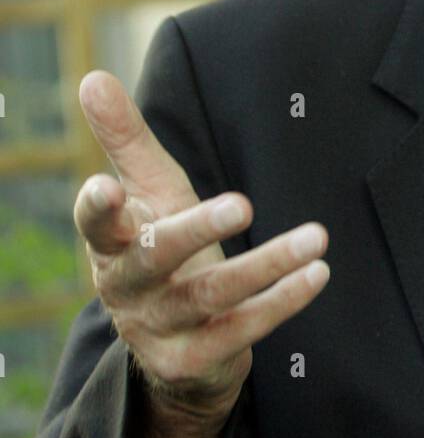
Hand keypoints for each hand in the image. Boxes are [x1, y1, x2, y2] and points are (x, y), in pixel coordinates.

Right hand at [74, 70, 329, 422]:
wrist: (175, 342)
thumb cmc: (159, 241)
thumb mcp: (147, 190)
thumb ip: (125, 138)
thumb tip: (92, 78)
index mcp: (109, 243)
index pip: (94, 224)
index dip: (98, 208)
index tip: (108, 187)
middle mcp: (127, 288)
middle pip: (156, 257)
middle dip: (197, 231)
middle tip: (242, 204)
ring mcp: (159, 328)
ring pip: (212, 295)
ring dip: (267, 265)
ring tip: (315, 237)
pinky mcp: (195, 358)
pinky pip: (243, 329)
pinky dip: (282, 302)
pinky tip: (317, 273)